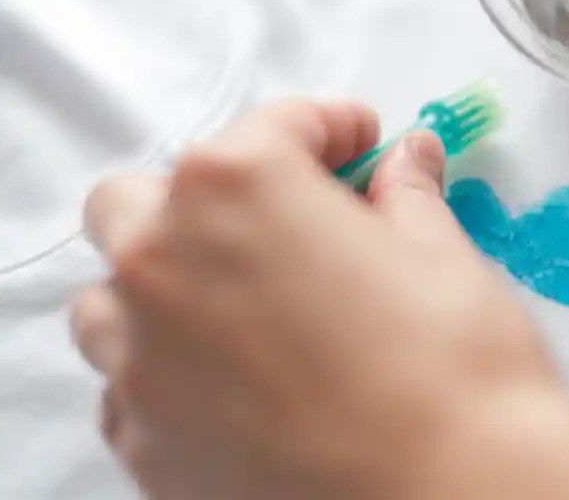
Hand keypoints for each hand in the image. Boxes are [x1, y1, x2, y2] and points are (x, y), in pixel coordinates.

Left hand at [71, 100, 568, 499]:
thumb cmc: (456, 372)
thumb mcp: (443, 256)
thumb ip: (405, 196)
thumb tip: (405, 163)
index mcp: (238, 188)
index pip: (274, 126)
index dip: (331, 129)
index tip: (362, 146)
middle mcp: (163, 262)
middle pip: (151, 197)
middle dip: (218, 196)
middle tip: (295, 221)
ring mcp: (139, 358)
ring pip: (113, 292)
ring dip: (169, 281)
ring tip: (251, 304)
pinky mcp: (143, 443)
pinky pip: (128, 381)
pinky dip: (170, 365)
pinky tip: (241, 381)